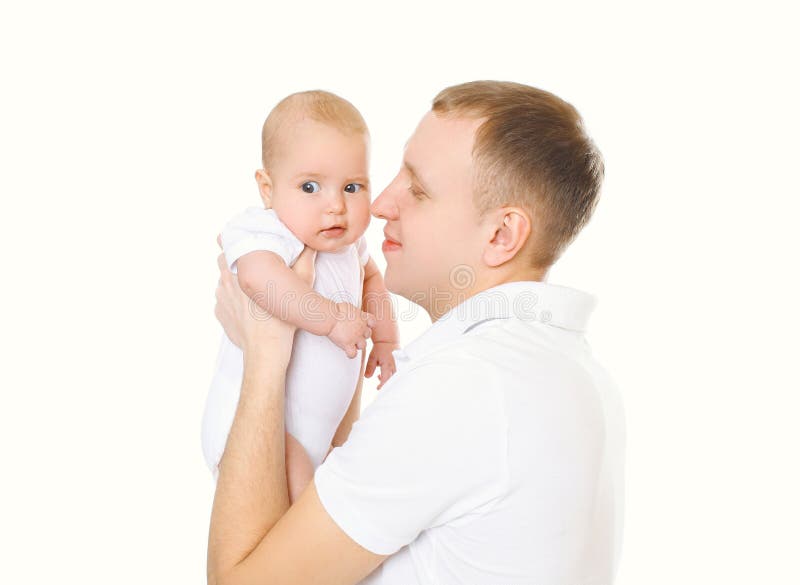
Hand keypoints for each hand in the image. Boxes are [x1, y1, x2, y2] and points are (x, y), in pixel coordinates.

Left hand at [214, 240, 316, 363]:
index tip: (249, 250)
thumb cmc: (281, 317)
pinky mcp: (220, 314)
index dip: (238, 245)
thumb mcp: (299, 285)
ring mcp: (221, 299)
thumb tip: (308, 243)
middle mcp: (225, 281)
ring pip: (223, 282)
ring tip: (252, 291)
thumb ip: (304, 259)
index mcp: (240, 269)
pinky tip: (247, 307)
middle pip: (223, 262)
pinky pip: (223, 301)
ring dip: (233, 282)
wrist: (266, 349)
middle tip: (253, 269)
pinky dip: (232, 301)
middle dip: (235, 263)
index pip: (229, 246)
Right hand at [327, 302, 376, 358]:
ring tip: (350, 343)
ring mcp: (356, 337)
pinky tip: (347, 352)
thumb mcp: (349, 307)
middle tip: (354, 334)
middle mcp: (361, 328)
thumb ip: (353, 312)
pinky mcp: (348, 344)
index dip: (369, 324)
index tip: (364, 325)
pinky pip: (353, 354)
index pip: (372, 321)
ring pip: (362, 345)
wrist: (331, 317)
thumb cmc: (336, 310)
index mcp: (362, 317)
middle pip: (367, 334)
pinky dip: (350, 354)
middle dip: (362, 335)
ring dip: (357, 345)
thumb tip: (350, 312)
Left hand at [365, 340, 399, 389]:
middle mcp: (393, 367)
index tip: (378, 388)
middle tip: (379, 386)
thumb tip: (367, 377)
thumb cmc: (381, 348)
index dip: (382, 385)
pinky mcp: (397, 366)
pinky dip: (389, 376)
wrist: (388, 342)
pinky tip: (382, 375)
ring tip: (378, 377)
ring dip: (387, 380)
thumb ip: (370, 368)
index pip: (386, 379)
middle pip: (391, 380)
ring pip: (393, 377)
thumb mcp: (372, 357)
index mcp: (387, 365)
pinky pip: (394, 374)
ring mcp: (396, 366)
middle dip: (385, 384)